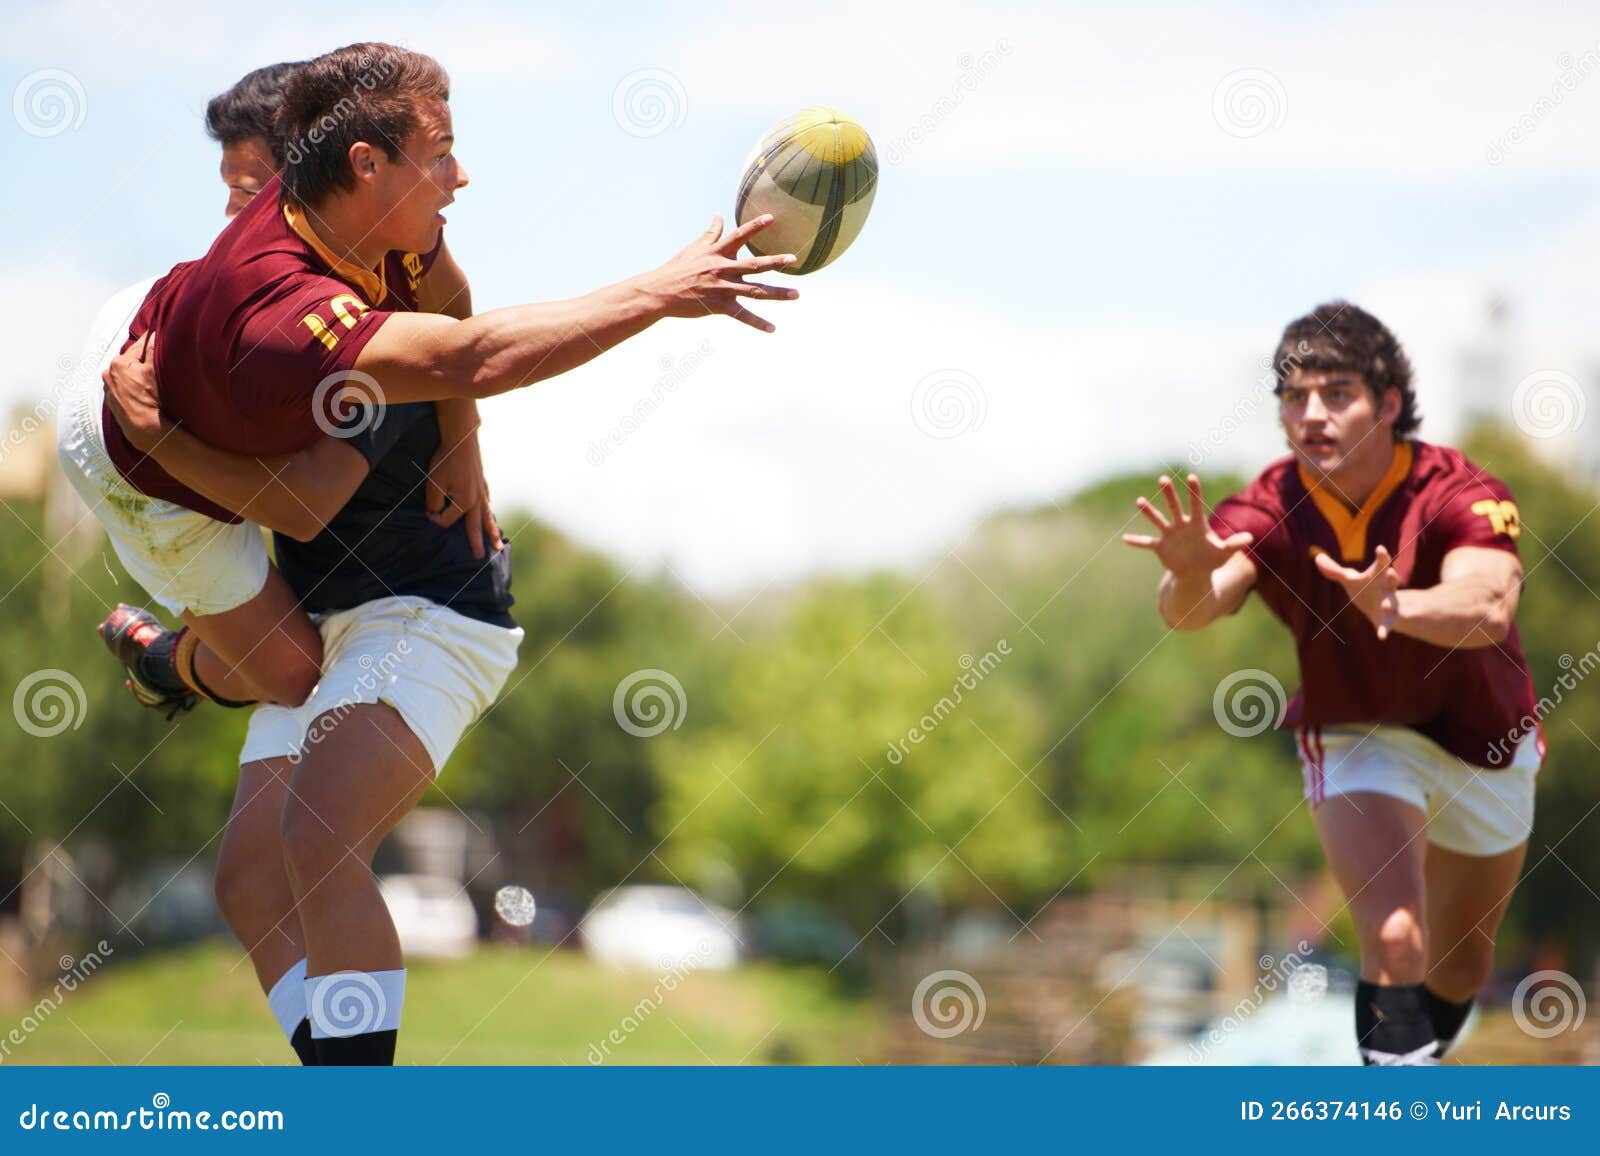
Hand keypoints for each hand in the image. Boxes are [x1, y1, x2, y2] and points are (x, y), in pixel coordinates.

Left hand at [102, 331, 171, 454]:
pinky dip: (133, 387)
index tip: (159, 335)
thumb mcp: (155, 371)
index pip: (139, 347)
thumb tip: (154, 333)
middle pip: (132, 361)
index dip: (152, 342)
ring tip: (152, 378)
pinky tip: (144, 392)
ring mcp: (109, 390)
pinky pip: (124, 388)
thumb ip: (153, 349)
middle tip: (158, 360)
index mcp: (118, 363)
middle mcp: (109, 374)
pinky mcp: (112, 402)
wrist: (145, 429)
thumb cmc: (153, 399)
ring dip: (138, 374)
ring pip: (127, 375)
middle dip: (144, 360)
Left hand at [425, 423, 500, 558]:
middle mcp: (476, 501)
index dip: (434, 518)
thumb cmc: (446, 460)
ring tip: (497, 545)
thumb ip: (434, 502)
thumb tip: (434, 513)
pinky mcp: (482, 483)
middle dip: (477, 543)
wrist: (462, 438)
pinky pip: (488, 503)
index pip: (447, 520)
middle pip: (476, 527)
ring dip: (491, 531)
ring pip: (487, 517)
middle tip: (480, 558)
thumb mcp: (434, 482)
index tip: (427, 512)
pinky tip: (489, 514)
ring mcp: (482, 492)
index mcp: (464, 502)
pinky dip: (489, 512)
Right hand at [637, 214, 799, 331]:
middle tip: (794, 259)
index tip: (772, 218)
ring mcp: (722, 288)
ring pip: (755, 291)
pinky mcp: (718, 306)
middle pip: (754, 264)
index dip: (755, 226)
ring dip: (777, 293)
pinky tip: (772, 329)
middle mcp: (723, 269)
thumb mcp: (695, 247)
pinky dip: (757, 323)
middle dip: (775, 262)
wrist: (660, 291)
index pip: (739, 236)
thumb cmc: (678, 268)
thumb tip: (719, 215)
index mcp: (717, 253)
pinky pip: (742, 315)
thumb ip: (711, 233)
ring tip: (796, 294)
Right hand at [1123, 473, 1253, 577]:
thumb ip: (1235, 544)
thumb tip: (1250, 538)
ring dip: (1149, 512)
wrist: (1195, 572)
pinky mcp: (1161, 546)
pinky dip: (1137, 542)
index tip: (1192, 477)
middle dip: (1169, 494)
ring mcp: (1170, 535)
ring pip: (1158, 520)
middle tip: (1163, 479)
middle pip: (1174, 506)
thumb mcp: (1224, 553)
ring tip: (1139, 501)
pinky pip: (1147, 543)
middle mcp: (1181, 525)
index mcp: (1196, 524)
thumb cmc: (1211, 559)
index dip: (1195, 491)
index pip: (1195, 504)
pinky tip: (1125, 539)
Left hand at [1315, 544, 1400, 639]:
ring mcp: (1389, 603)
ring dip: (1388, 604)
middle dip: (1392, 576)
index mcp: (1377, 576)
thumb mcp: (1350, 579)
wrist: (1381, 610)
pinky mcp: (1388, 620)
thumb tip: (1317, 556)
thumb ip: (1334, 570)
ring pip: (1391, 603)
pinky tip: (1381, 637)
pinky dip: (1384, 630)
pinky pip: (1387, 625)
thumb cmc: (1365, 589)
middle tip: (1391, 572)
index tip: (1379, 549)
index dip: (1381, 556)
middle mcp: (1386, 588)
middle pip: (1392, 580)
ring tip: (1384, 606)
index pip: (1380, 564)